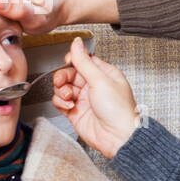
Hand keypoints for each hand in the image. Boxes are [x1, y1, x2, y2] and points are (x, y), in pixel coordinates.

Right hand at [52, 37, 140, 158]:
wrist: (117, 137)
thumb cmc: (118, 110)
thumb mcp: (100, 80)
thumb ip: (84, 61)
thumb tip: (76, 42)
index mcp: (105, 74)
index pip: (84, 59)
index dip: (74, 59)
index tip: (68, 62)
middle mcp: (94, 85)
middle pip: (70, 73)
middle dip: (63, 77)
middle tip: (63, 82)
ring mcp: (84, 99)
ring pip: (63, 87)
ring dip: (61, 91)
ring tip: (69, 98)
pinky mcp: (75, 112)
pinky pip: (60, 102)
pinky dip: (61, 103)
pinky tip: (69, 107)